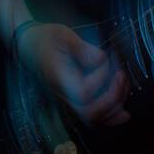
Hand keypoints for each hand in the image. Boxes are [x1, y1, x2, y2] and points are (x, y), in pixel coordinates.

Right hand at [14, 22, 130, 125]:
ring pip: (93, 117)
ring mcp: (69, 99)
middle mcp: (63, 94)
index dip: (100, 79)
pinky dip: (110, 117)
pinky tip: (123, 114)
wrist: (30, 45)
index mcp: (59, 78)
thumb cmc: (46, 38)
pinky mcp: (75, 99)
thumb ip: (82, 49)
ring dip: (115, 106)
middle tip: (121, 76)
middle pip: (90, 112)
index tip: (104, 59)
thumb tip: (101, 59)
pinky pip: (93, 115)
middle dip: (112, 98)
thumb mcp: (63, 35)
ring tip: (124, 84)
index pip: (83, 92)